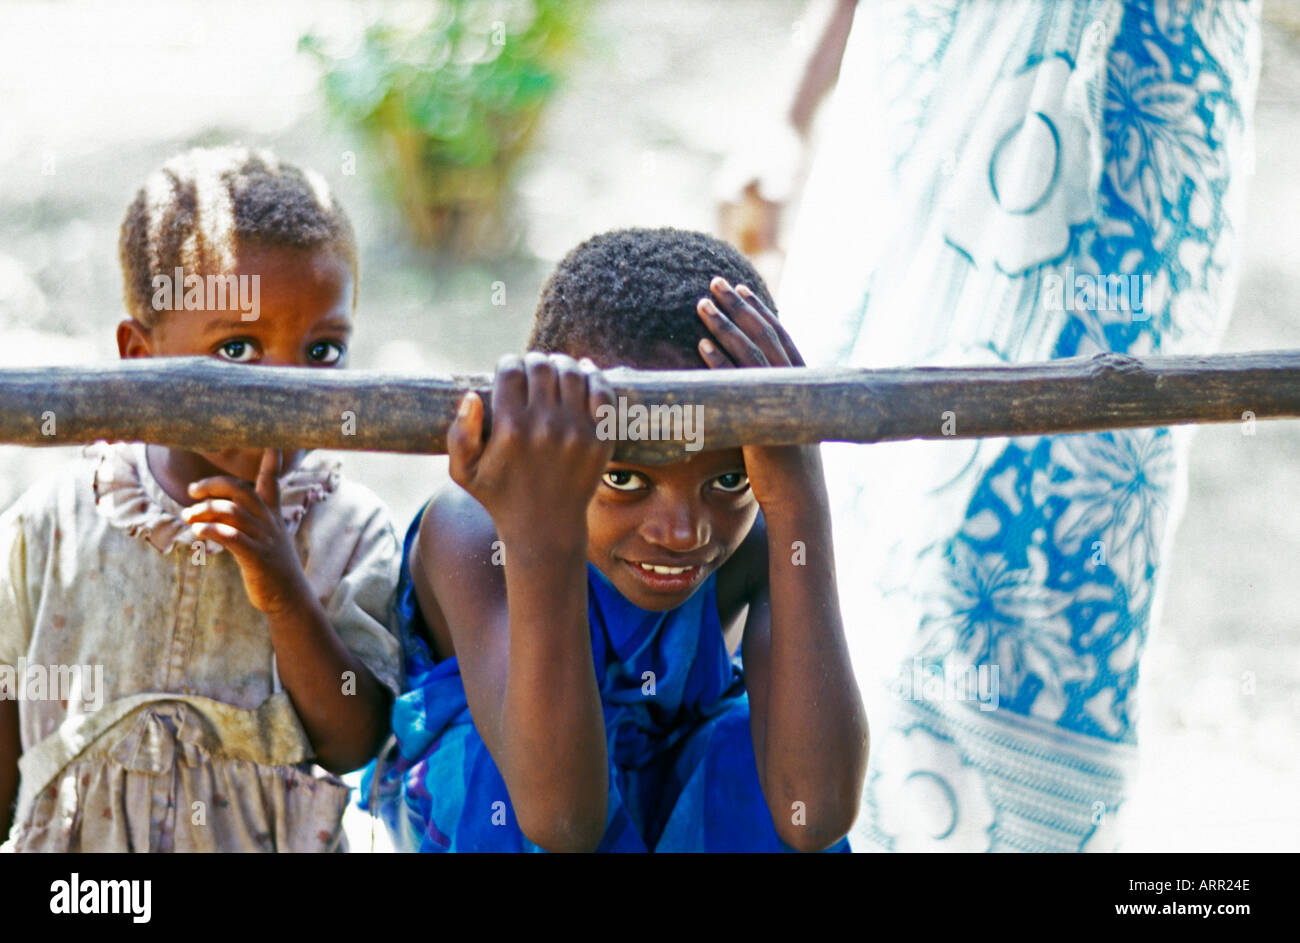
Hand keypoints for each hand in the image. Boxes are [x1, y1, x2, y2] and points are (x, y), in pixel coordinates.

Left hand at [182, 449, 310, 615]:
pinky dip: (213, 530)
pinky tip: (197, 530)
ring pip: (232, 512)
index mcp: (272, 515)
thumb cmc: (272, 566)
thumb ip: (245, 520)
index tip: (272, 441)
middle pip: (241, 490)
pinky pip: (233, 538)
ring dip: (205, 511)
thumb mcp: (265, 538)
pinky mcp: (257, 557)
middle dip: (213, 485)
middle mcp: (269, 522)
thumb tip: (214, 509)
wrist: (290, 597)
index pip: (271, 481)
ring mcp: (264, 539)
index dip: (271, 461)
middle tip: (192, 490)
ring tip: (187, 517)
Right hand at [449, 352, 614, 544]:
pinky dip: (594, 375)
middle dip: (534, 360)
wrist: (544, 527)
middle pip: (542, 367)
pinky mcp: (600, 438)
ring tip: (557, 367)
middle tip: (533, 366)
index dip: (508, 363)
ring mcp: (576, 431)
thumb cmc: (500, 496)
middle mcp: (544, 426)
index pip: (511, 371)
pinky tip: (585, 371)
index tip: (509, 368)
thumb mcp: (464, 473)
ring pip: (572, 373)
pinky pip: (602, 392)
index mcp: (510, 428)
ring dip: (563, 363)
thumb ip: (459, 434)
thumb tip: (471, 396)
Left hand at [696, 277, 824, 510]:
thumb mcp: (783, 425)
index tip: (740, 289)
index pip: (778, 336)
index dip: (758, 312)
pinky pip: (739, 384)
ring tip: (701, 304)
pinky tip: (700, 345)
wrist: (799, 501)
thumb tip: (744, 390)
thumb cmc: (787, 469)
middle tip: (715, 281)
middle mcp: (793, 386)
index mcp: (801, 383)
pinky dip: (720, 363)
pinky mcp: (764, 420)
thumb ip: (768, 403)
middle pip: (763, 335)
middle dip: (738, 306)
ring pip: (750, 353)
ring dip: (724, 326)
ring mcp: (780, 402)